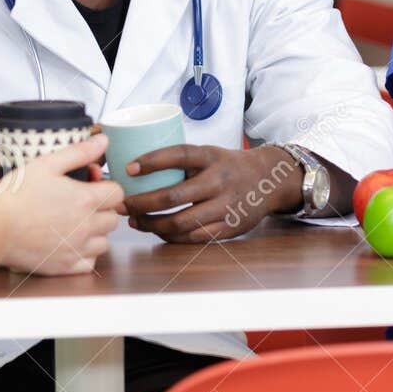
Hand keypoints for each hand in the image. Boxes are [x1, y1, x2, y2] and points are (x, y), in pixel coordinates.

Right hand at [0, 136, 123, 273]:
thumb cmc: (16, 195)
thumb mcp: (46, 164)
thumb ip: (78, 152)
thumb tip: (103, 141)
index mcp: (86, 199)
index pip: (117, 193)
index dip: (106, 185)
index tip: (91, 184)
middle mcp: (87, 226)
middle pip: (112, 218)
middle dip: (101, 208)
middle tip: (80, 202)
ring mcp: (77, 249)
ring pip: (104, 242)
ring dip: (96, 232)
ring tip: (75, 223)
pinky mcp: (65, 266)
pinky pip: (90, 263)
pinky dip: (85, 255)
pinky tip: (70, 243)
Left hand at [122, 144, 298, 243]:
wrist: (270, 181)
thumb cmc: (229, 166)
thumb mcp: (210, 154)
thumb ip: (182, 161)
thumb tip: (136, 169)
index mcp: (213, 157)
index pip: (179, 155)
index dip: (152, 161)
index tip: (128, 168)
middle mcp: (220, 181)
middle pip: (174, 196)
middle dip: (141, 203)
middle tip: (122, 204)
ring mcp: (226, 207)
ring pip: (180, 223)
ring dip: (151, 224)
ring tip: (134, 220)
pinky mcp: (229, 228)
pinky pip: (193, 237)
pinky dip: (170, 236)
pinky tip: (156, 230)